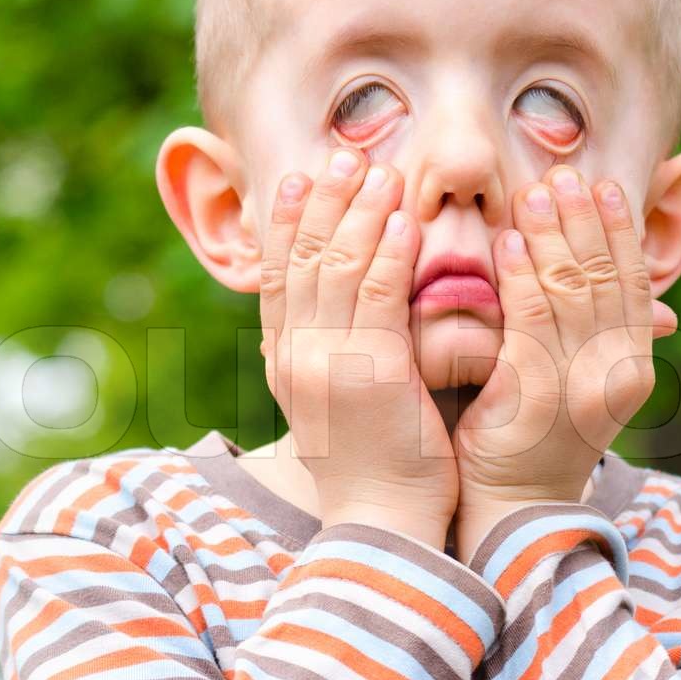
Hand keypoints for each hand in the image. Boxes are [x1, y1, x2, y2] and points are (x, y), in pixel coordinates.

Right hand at [259, 147, 456, 550]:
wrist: (381, 524)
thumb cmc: (372, 465)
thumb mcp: (334, 401)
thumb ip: (329, 351)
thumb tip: (332, 309)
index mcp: (284, 362)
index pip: (277, 276)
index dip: (287, 222)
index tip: (299, 178)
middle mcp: (295, 357)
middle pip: (302, 260)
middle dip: (323, 202)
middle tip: (343, 155)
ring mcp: (328, 364)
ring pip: (337, 269)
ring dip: (359, 214)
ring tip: (379, 171)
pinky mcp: (370, 374)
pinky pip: (377, 298)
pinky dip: (388, 254)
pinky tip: (403, 222)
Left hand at [452, 167, 668, 561]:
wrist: (513, 514)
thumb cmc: (531, 440)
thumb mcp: (571, 381)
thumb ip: (583, 331)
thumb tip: (584, 268)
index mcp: (633, 366)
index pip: (634, 281)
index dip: (618, 229)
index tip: (601, 183)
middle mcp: (618, 373)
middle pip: (605, 275)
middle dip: (583, 218)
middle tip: (561, 173)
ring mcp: (582, 385)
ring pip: (573, 289)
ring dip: (555, 233)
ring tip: (536, 191)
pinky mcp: (538, 395)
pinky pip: (532, 319)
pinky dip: (523, 275)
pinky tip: (508, 242)